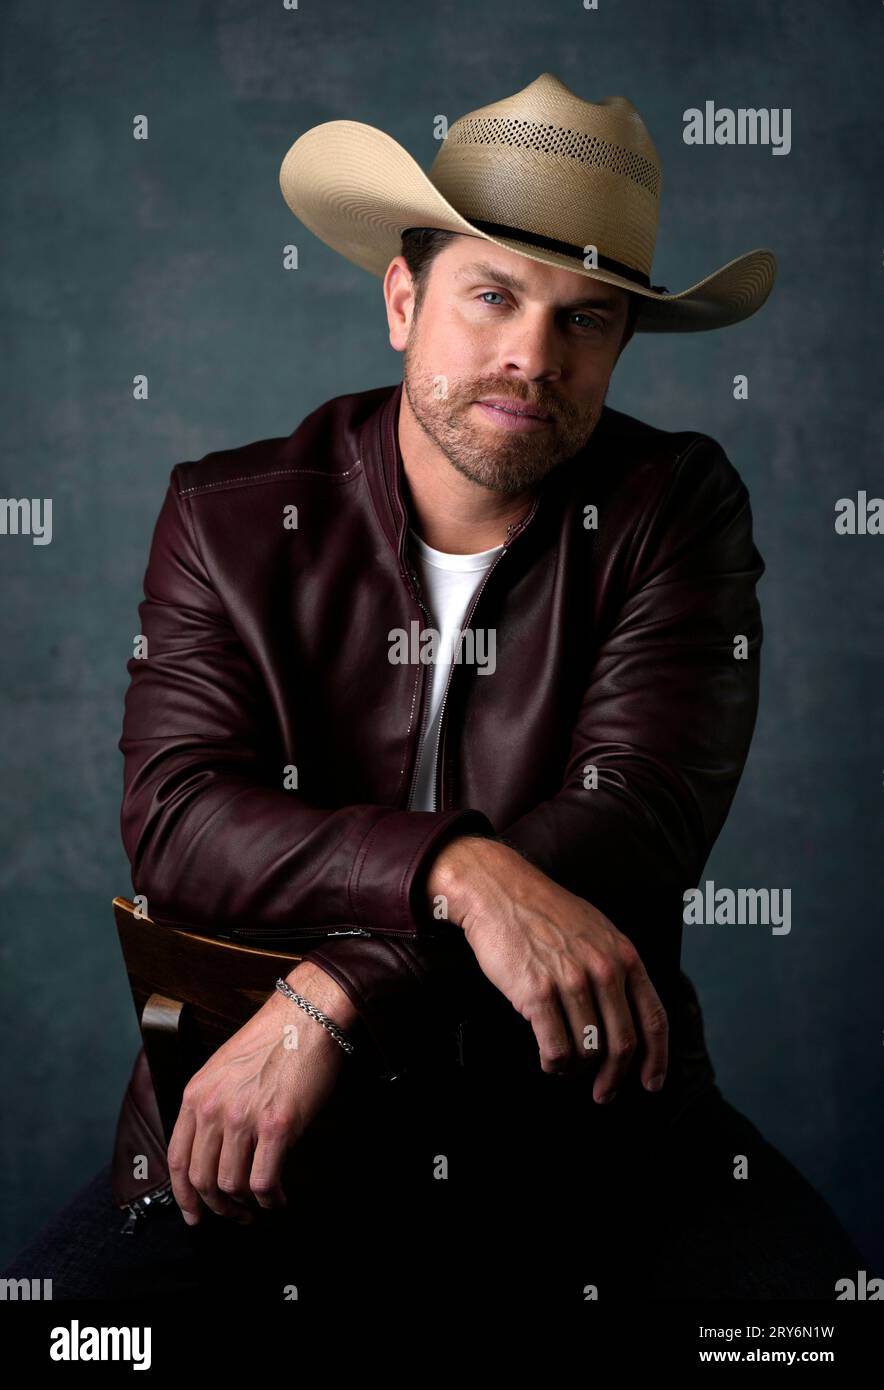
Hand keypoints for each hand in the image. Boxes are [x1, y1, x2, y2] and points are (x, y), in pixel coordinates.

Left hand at [167, 961, 358, 1224]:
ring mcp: (243, 1118)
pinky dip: (269, 1198)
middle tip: (236, 1215)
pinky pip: (263, 1181)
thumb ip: (214, 1104)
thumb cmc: (274, 1039)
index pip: (177, 1160)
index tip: (195, 1213)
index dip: (184, 1196)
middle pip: (202, 1180)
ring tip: (261, 1204)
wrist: (307, 1015)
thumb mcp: (225, 1068)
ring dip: (246, 1206)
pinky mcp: (276, 1125)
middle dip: (218, 1207)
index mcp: (196, 1095)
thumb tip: (219, 1148)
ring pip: (231, 1186)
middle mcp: (212, 1109)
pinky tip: (278, 1196)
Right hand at [427, 837, 667, 1101]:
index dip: (656, 1058)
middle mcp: (603, 969)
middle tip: (604, 1093)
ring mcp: (571, 981)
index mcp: (624, 955)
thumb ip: (616, 966)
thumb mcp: (596, 929)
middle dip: (615, 1078)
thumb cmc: (544, 912)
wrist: (498, 891)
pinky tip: (548, 1059)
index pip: (654, 1018)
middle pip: (622, 1044)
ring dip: (578, 1069)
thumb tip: (628, 1015)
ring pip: (588, 1051)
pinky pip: (556, 1049)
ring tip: (565, 1065)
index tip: (651, 1083)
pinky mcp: (538, 993)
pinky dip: (554, 1064)